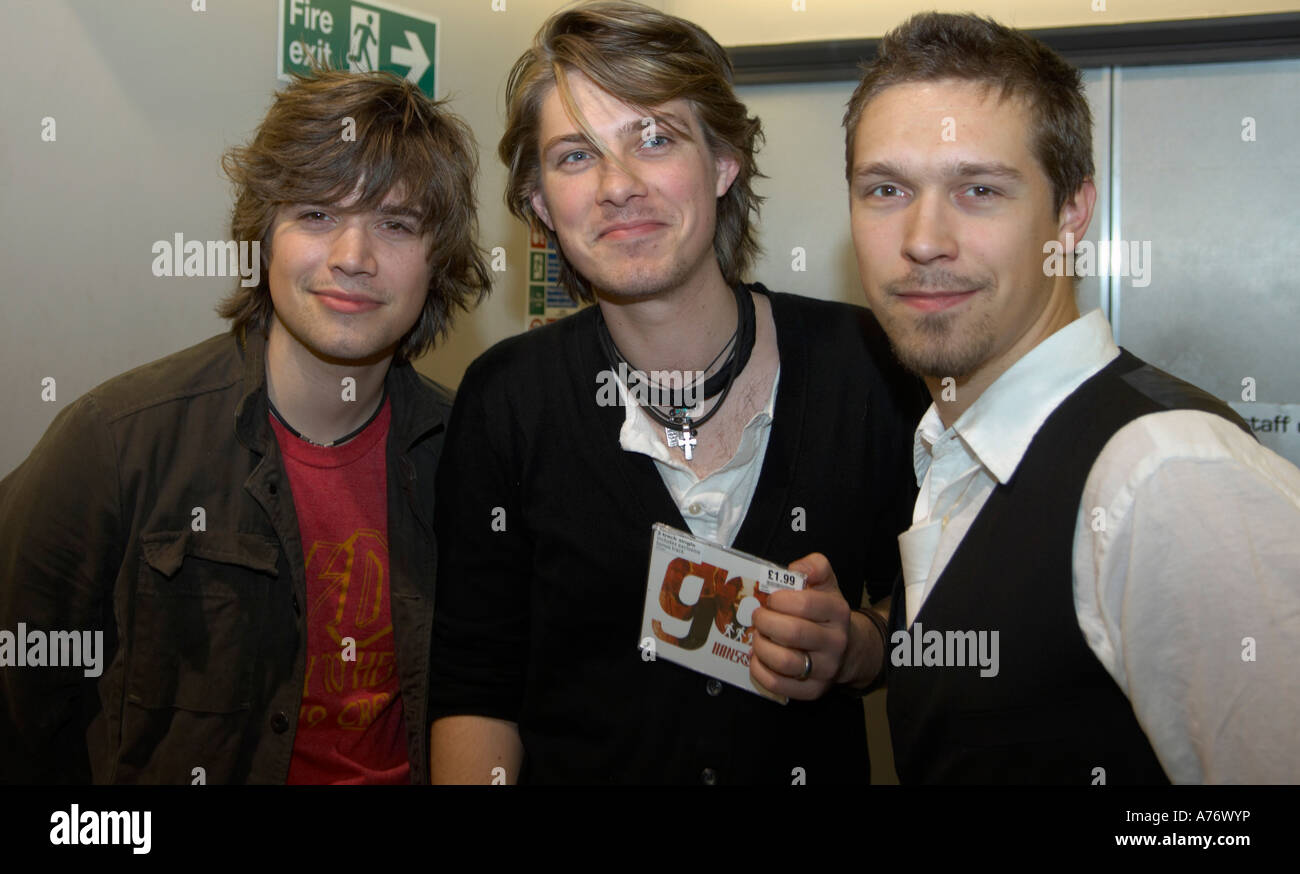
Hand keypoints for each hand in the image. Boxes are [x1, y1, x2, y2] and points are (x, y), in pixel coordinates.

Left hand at [749, 553, 850, 700]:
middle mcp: (835, 641)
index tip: (771, 599)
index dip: (780, 599)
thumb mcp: (827, 583)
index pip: (805, 603)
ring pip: (785, 662)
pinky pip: (779, 685)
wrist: (847, 647)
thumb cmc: (825, 612)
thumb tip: (796, 567)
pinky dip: (760, 671)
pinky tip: (758, 658)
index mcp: (837, 611)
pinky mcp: (813, 690)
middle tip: (758, 616)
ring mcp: (825, 668)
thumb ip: (815, 566)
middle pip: (793, 633)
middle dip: (766, 622)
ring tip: (758, 637)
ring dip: (761, 647)